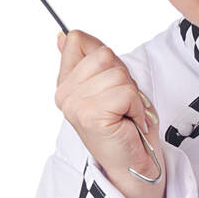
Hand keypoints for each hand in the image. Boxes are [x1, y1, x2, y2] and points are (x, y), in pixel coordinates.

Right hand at [55, 29, 162, 188]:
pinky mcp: (91, 115)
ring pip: (118, 74)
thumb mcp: (106, 84)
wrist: (131, 162)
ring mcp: (75, 104)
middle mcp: (64, 93)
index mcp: (65, 82)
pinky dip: (136, 108)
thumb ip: (87, 59)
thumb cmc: (123, 124)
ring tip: (125, 114)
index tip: (109, 83)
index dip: (105, 57)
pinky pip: (126, 93)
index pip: (77, 39)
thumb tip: (62, 35)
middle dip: (123, 77)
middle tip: (122, 103)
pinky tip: (128, 123)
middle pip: (104, 54)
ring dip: (132, 95)